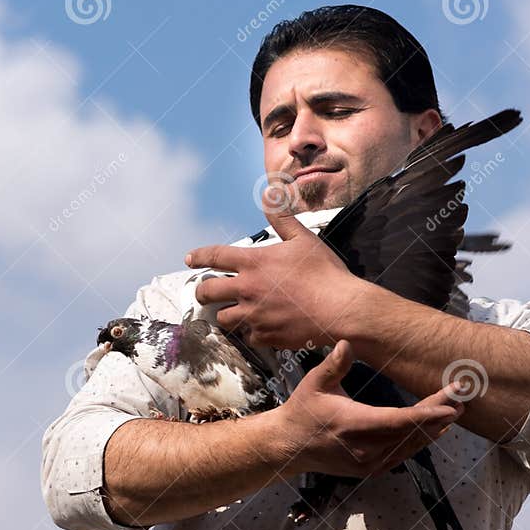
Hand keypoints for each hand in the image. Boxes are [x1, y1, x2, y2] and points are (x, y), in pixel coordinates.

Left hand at [185, 188, 371, 349]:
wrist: (340, 309)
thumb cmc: (324, 273)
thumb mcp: (303, 239)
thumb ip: (281, 218)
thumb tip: (269, 192)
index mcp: (254, 263)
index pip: (215, 256)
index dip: (198, 256)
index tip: (189, 259)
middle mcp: (247, 289)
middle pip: (207, 292)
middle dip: (202, 292)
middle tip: (205, 293)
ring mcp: (254, 315)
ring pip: (223, 318)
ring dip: (225, 313)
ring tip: (232, 311)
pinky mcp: (265, 336)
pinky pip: (247, 336)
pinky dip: (250, 332)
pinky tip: (258, 327)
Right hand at [267, 339, 464, 478]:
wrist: (289, 447)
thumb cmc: (302, 410)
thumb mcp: (314, 384)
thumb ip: (333, 365)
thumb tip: (346, 343)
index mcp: (354, 426)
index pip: (400, 421)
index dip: (427, 413)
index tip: (450, 403)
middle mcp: (367, 450)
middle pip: (412, 432)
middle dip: (440, 414)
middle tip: (463, 397)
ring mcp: (371, 463)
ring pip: (411, 445)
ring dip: (435, 427)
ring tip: (457, 409)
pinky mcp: (372, 469)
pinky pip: (403, 454)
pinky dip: (421, 440)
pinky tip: (437, 429)